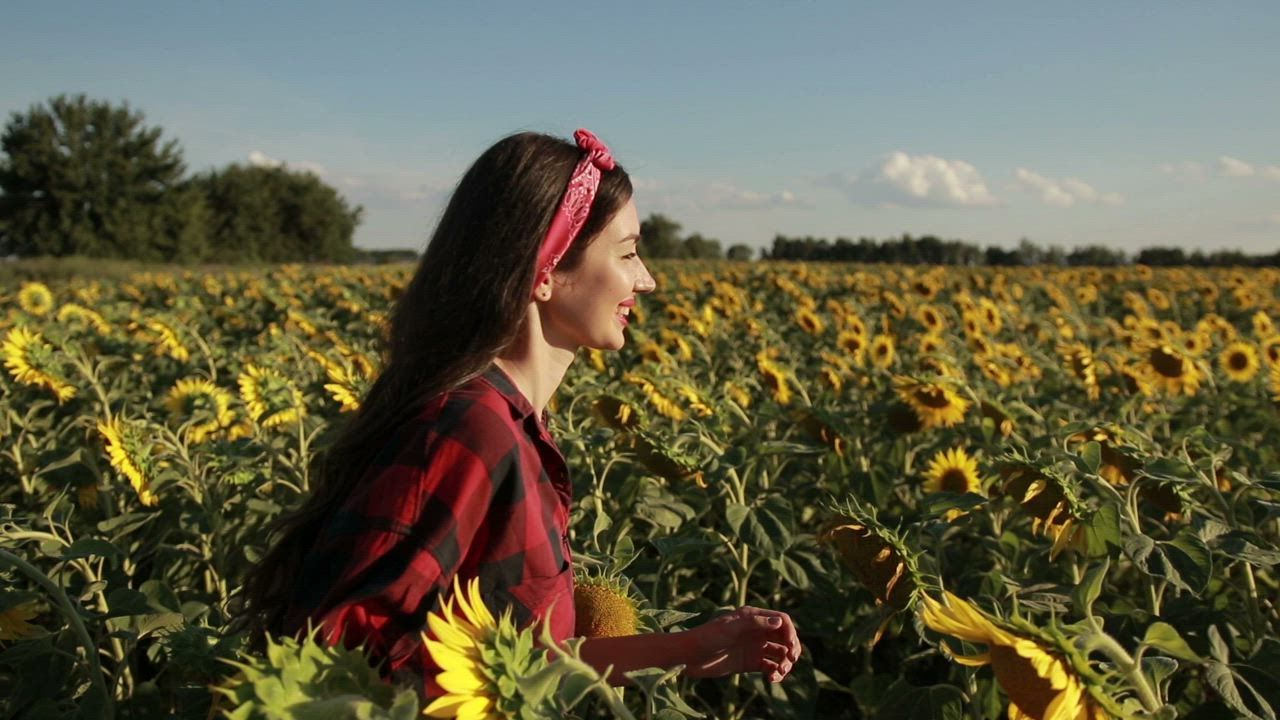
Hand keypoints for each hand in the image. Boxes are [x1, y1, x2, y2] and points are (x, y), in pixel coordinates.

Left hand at [682, 606, 801, 682]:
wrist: (690, 656)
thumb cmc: (708, 636)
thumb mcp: (730, 628)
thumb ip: (754, 623)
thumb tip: (780, 621)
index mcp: (753, 617)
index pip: (782, 620)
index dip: (790, 631)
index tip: (790, 645)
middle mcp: (757, 631)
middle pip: (785, 637)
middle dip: (792, 648)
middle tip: (790, 660)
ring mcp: (754, 647)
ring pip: (780, 653)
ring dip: (785, 663)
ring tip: (779, 672)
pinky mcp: (750, 663)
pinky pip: (770, 667)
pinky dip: (775, 673)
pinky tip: (771, 679)